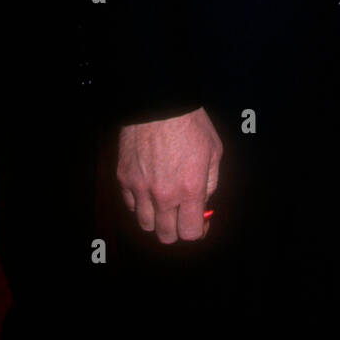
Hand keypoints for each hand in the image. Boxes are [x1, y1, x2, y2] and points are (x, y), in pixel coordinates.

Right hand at [117, 107, 222, 242]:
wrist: (159, 103)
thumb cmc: (190, 123)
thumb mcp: (214, 151)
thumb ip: (210, 183)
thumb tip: (204, 204)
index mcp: (190, 188)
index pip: (189, 233)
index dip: (196, 232)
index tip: (199, 224)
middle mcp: (164, 194)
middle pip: (165, 235)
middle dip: (176, 229)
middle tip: (181, 216)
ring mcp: (140, 188)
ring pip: (145, 224)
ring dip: (156, 219)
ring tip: (164, 204)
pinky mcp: (124, 178)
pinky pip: (130, 205)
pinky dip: (140, 204)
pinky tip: (149, 190)